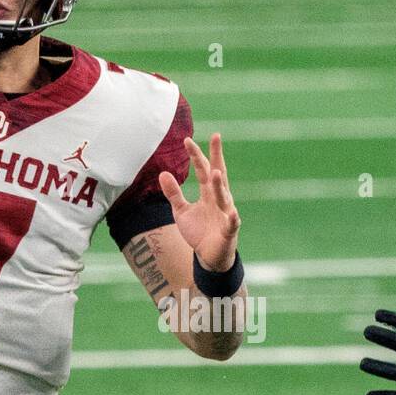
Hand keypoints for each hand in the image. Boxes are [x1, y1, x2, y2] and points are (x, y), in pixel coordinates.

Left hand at [159, 133, 239, 271]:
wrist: (208, 256)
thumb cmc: (198, 231)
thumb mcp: (181, 210)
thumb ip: (173, 193)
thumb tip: (163, 173)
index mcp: (208, 193)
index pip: (203, 169)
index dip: (196, 155)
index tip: (188, 139)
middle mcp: (219, 199)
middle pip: (217, 175)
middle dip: (216, 157)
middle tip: (216, 137)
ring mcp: (225, 214)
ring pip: (224, 197)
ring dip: (219, 185)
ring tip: (214, 172)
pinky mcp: (229, 231)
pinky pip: (232, 224)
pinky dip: (232, 218)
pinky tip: (232, 213)